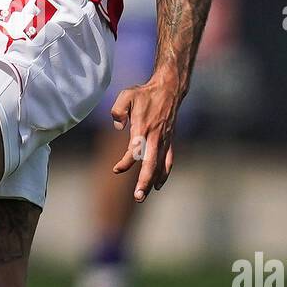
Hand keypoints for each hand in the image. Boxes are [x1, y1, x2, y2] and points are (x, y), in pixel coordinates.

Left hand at [110, 71, 180, 200]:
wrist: (168, 89)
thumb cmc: (144, 93)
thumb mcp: (125, 96)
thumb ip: (118, 111)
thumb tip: (118, 127)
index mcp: (143, 128)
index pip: (134, 151)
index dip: (125, 163)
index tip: (116, 169)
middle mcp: (155, 137)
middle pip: (150, 164)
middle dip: (144, 182)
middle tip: (137, 197)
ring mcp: (164, 140)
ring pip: (160, 165)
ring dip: (152, 181)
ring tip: (143, 196)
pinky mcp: (170, 140)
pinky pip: (168, 160)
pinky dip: (164, 173)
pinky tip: (158, 185)